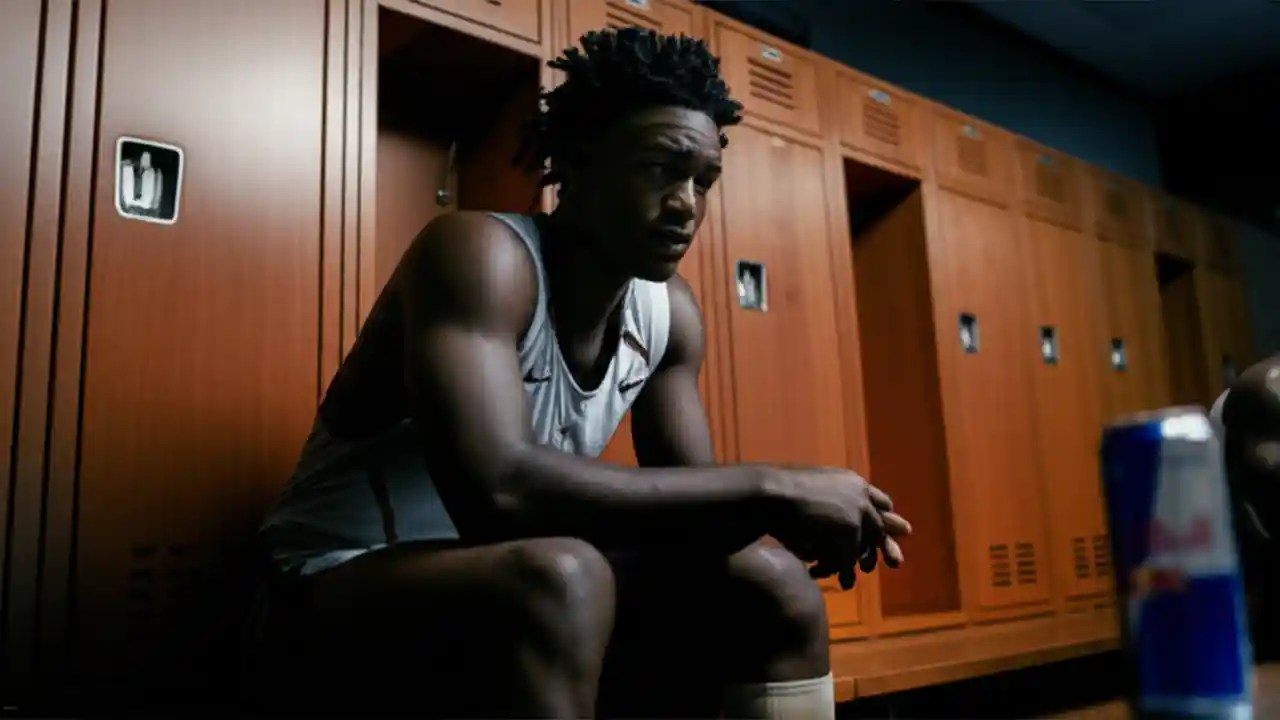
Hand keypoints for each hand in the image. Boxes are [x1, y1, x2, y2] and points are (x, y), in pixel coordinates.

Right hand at [763, 467, 911, 589]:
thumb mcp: (812, 493)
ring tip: (859, 575)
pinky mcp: (849, 531)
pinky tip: (840, 581)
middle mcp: (859, 495)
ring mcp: (857, 512)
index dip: (884, 516)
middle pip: (880, 524)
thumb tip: (831, 525)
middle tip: (897, 562)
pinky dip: (843, 571)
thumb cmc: (779, 491)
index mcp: (851, 481)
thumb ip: (829, 505)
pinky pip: (849, 558)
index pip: (879, 500)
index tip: (898, 530)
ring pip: (866, 545)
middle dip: (886, 545)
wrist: (770, 493)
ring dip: (864, 562)